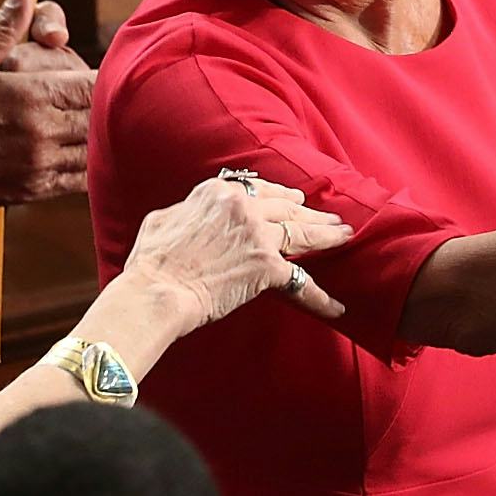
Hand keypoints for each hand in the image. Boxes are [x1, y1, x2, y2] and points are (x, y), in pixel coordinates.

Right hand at [0, 0, 94, 210]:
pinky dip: (90, 165)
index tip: (104, 68)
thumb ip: (2, 27)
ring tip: (97, 119)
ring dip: (101, 135)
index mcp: (30, 96)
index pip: (94, 85)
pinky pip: (80, 180)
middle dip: (107, 104)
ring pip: (96, 150)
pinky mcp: (34, 191)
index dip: (107, 75)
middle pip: (101, 118)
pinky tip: (83, 149)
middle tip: (106, 93)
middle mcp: (43, 133)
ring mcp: (40, 167)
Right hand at [120, 173, 352, 332]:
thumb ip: (188, 210)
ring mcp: (259, 235)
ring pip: (304, 233)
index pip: (259, 189)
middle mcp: (244, 207)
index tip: (293, 200)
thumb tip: (192, 214)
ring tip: (344, 235)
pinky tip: (336, 306)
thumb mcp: (163, 219)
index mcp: (218, 192)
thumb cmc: (151, 262)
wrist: (157, 291)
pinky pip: (302, 281)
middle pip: (288, 207)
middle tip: (331, 217)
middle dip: (311, 213)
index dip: (280, 196)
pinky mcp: (268, 267)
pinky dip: (320, 297)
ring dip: (327, 235)